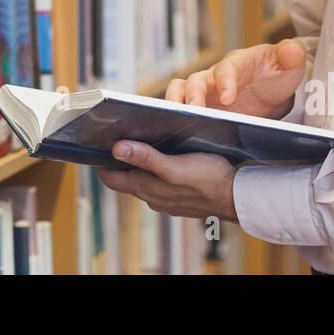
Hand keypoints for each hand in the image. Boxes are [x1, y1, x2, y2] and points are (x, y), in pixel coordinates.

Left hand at [97, 141, 238, 222]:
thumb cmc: (208, 180)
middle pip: (125, 177)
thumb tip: (116, 148)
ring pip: (143, 179)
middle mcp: (152, 196)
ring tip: (143, 141)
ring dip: (139, 163)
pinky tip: (167, 156)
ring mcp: (166, 198)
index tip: (96, 144)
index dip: (101, 161)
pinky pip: (160, 182)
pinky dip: (157, 169)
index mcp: (146, 188)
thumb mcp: (174, 166)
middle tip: (118, 136)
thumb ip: (146, 158)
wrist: (236, 197)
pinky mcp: (179, 196)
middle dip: (120, 159)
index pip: (111, 178)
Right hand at [166, 39, 306, 118]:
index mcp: (237, 63)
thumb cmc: (275, 73)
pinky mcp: (200, 107)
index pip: (227, 67)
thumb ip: (291, 56)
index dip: (225, 81)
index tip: (228, 98)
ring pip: (181, 91)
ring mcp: (205, 91)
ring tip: (176, 120)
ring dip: (176, 103)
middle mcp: (215, 75)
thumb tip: (292, 51)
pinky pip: (181, 108)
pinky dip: (175, 116)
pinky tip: (178, 134)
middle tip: (195, 112)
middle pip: (195, 80)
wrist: (268, 87)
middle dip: (193, 95)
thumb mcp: (289, 65)